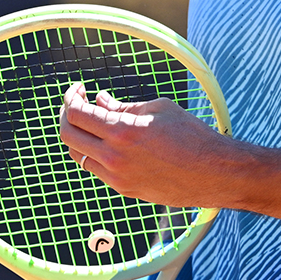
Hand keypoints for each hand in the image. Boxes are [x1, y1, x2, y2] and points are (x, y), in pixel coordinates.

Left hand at [59, 82, 231, 205]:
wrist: (213, 173)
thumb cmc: (192, 135)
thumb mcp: (159, 109)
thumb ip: (124, 106)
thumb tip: (100, 101)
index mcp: (123, 131)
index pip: (78, 114)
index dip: (71, 98)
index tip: (77, 89)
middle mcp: (114, 157)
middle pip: (68, 135)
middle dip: (67, 115)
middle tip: (77, 103)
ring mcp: (117, 177)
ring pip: (78, 155)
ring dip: (78, 136)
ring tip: (92, 122)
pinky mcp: (124, 189)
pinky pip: (96, 169)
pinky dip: (94, 152)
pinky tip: (108, 141)